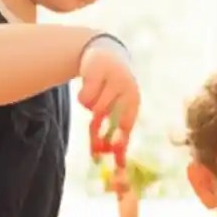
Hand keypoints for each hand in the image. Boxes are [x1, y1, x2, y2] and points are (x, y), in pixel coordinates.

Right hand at [78, 36, 139, 155]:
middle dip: (100, 134)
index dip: (121, 143)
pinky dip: (83, 98)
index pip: (127, 124)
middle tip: (96, 150)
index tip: (116, 162)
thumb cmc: (111, 88)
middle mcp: (127, 89)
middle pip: (108, 117)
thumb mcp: (115, 107)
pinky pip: (83, 97)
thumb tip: (107, 157)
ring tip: (94, 100)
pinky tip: (88, 87)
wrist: (105, 54)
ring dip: (90, 109)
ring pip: (94, 108)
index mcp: (133, 100)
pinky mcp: (97, 71)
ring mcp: (112, 79)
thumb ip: (110, 130)